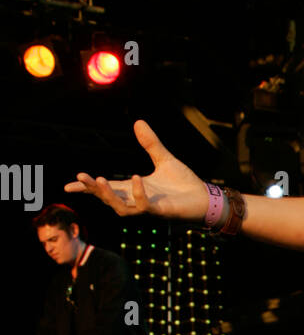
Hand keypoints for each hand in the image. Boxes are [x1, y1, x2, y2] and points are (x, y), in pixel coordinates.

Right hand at [65, 120, 209, 220]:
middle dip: (93, 189)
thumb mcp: (164, 159)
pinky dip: (138, 194)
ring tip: (101, 180)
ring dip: (109, 196)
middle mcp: (136, 200)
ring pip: (121, 208)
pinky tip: (136, 178)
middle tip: (81, 177)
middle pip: (108, 198)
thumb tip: (138, 122)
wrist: (204, 198)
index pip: (105, 189)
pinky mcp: (160, 212)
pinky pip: (144, 206)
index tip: (68, 186)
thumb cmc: (183, 183)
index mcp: (133, 189)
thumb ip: (150, 143)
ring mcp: (147, 208)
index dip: (87, 187)